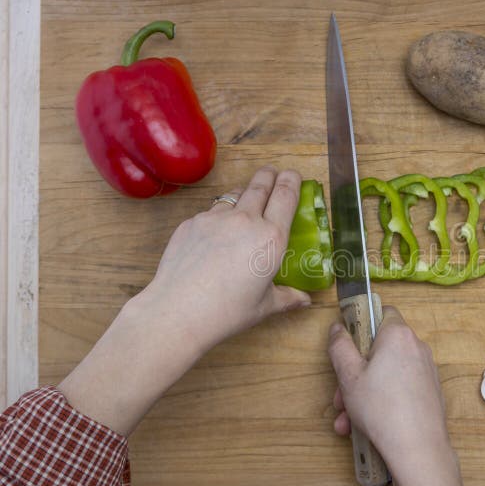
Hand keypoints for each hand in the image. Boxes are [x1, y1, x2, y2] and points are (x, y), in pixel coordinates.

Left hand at [59, 166, 310, 435]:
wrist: (178, 311)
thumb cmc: (227, 312)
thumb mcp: (264, 306)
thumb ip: (288, 297)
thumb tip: (305, 300)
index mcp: (271, 238)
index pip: (285, 194)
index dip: (291, 179)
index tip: (293, 175)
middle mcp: (245, 220)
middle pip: (260, 184)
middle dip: (268, 175)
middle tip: (272, 173)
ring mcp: (215, 218)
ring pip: (233, 195)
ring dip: (243, 193)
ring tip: (245, 201)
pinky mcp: (191, 223)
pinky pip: (210, 212)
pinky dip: (218, 216)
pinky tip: (216, 234)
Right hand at [328, 307, 467, 485]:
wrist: (417, 448)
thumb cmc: (381, 408)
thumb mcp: (348, 376)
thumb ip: (339, 346)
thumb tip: (337, 328)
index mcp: (398, 335)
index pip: (382, 312)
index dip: (362, 324)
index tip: (347, 344)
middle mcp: (416, 348)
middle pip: (379, 350)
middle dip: (355, 372)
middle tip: (340, 395)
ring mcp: (426, 371)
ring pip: (386, 374)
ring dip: (363, 393)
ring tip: (348, 419)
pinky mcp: (429, 393)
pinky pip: (399, 389)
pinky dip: (382, 402)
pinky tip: (364, 426)